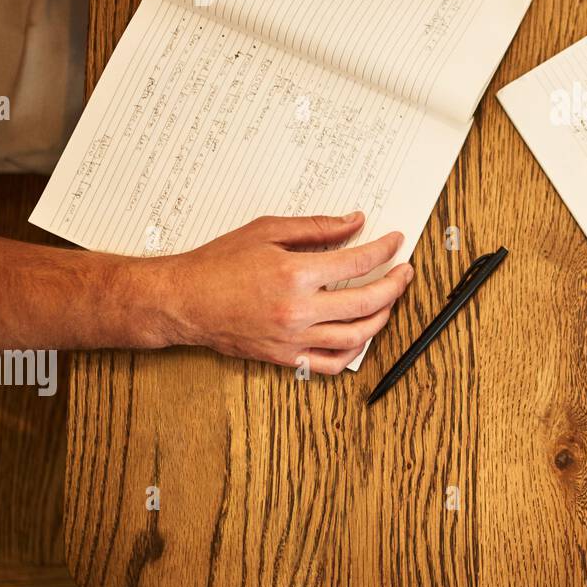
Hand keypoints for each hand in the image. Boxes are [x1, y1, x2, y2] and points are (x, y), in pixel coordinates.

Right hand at [150, 212, 413, 372]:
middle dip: (395, 284)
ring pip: (356, 337)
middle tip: (405, 271)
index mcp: (295, 274)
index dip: (384, 250)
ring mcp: (293, 338)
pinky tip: (361, 335)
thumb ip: (317, 227)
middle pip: (368, 301)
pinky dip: (353, 352)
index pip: (358, 261)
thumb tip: (354, 222)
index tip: (394, 242)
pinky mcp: (285, 357)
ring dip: (382, 317)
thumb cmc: (218, 263)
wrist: (182, 301)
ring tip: (389, 300)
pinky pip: (331, 363)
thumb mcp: (267, 230)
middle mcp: (298, 310)